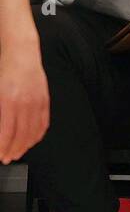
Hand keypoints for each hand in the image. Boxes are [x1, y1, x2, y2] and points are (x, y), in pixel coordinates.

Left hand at [0, 38, 48, 163]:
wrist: (21, 53)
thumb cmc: (4, 70)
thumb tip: (0, 132)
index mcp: (8, 100)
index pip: (7, 132)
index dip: (3, 147)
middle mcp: (24, 103)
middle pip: (21, 135)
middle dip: (13, 150)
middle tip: (6, 158)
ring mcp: (37, 102)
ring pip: (33, 131)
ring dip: (25, 146)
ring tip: (17, 153)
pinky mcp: (45, 101)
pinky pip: (43, 123)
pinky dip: (37, 135)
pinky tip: (31, 140)